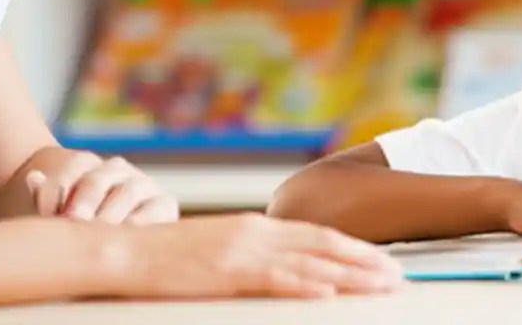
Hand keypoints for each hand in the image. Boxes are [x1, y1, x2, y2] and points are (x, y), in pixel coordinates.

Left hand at [26, 151, 178, 224]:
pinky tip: (126, 235)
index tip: (49, 211)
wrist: (114, 244)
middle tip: (75, 221)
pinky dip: (142, 220)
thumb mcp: (57, 216)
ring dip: (112, 211)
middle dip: (86, 200)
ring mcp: (143, 184)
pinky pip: (156, 207)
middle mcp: (117, 170)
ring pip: (128, 190)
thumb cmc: (76, 230)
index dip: (60, 186)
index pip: (74, 167)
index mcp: (88, 165)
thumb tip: (33, 177)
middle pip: (99, 178)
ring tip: (99, 231)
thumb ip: (46, 200)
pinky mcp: (165, 204)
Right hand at [119, 212, 404, 298]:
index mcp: (256, 227)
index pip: (316, 235)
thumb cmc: (167, 256)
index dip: (353, 247)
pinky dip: (304, 286)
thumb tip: (282, 265)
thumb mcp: (218, 247)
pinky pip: (275, 280)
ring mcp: (244, 251)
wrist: (125, 251)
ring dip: (350, 276)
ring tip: (380, 287)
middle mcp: (257, 233)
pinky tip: (328, 293)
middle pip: (324, 245)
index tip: (381, 259)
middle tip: (396, 275)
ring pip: (310, 264)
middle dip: (364, 260)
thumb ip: (251, 252)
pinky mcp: (227, 272)